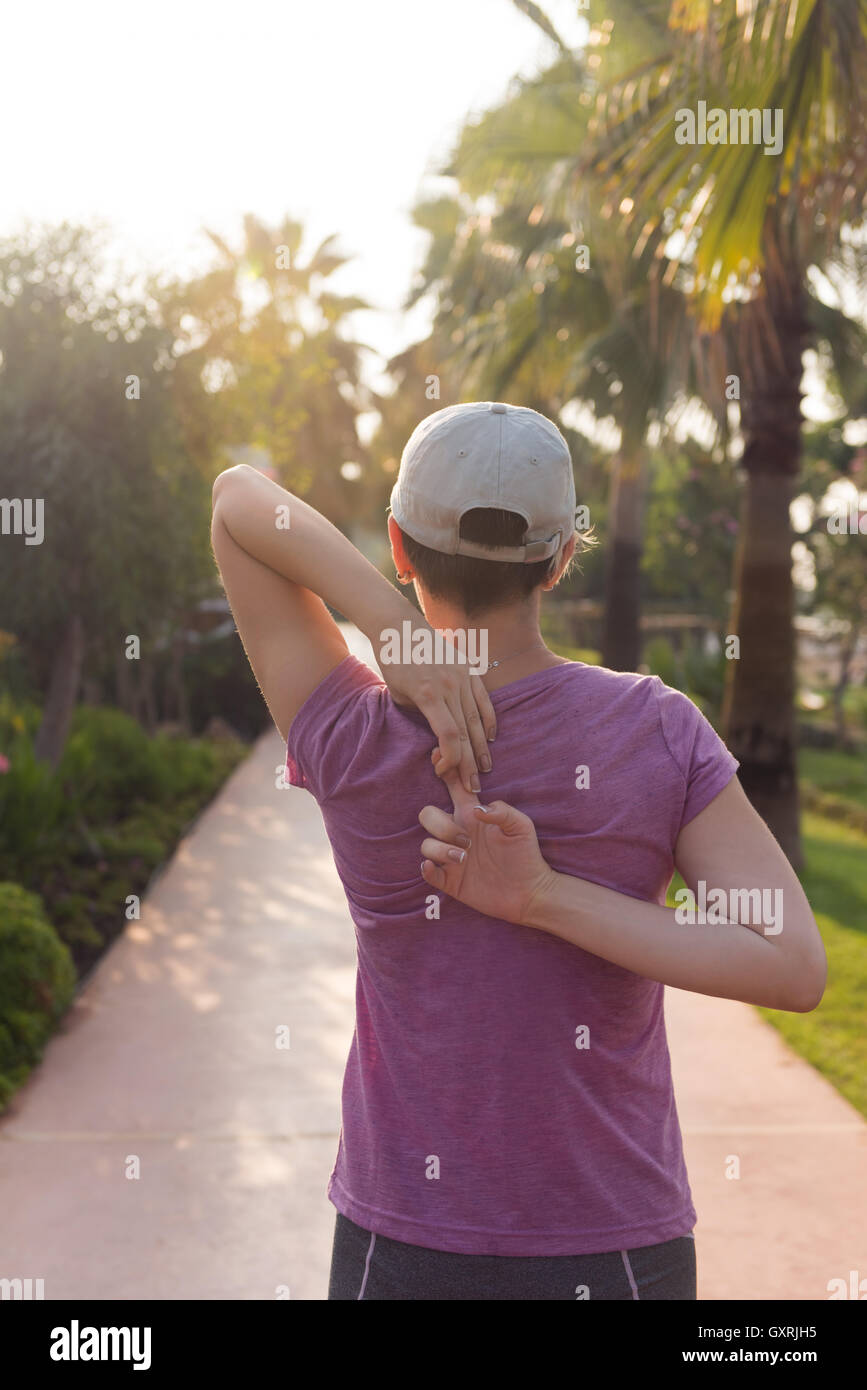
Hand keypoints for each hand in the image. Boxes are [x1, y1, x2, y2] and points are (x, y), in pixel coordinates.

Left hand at [380, 626, 495, 793]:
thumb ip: (421, 717)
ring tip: (484, 769)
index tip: (442, 770)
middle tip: (472, 787)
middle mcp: (449, 686)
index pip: (449, 735)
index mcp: (428, 694)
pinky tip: (489, 739)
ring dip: (481, 748)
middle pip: (466, 732)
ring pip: (477, 719)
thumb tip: (438, 740)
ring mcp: (462, 676)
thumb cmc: (394, 664)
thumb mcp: (399, 696)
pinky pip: (483, 700)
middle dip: (468, 763)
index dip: (450, 758)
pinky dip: (488, 720)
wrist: (400, 627)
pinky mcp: (469, 670)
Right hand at [418, 760, 556, 925]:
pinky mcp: (451, 881)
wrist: (530, 891)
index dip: (443, 772)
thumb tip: (477, 809)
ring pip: (426, 844)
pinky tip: (436, 868)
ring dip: (439, 849)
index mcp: (472, 816)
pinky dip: (427, 869)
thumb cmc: (526, 855)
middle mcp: (458, 833)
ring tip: (463, 858)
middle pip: (428, 815)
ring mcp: (452, 858)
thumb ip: (502, 811)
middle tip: (467, 840)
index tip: (438, 761)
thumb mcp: (521, 826)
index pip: (453, 788)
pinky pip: (428, 872)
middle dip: (441, 825)